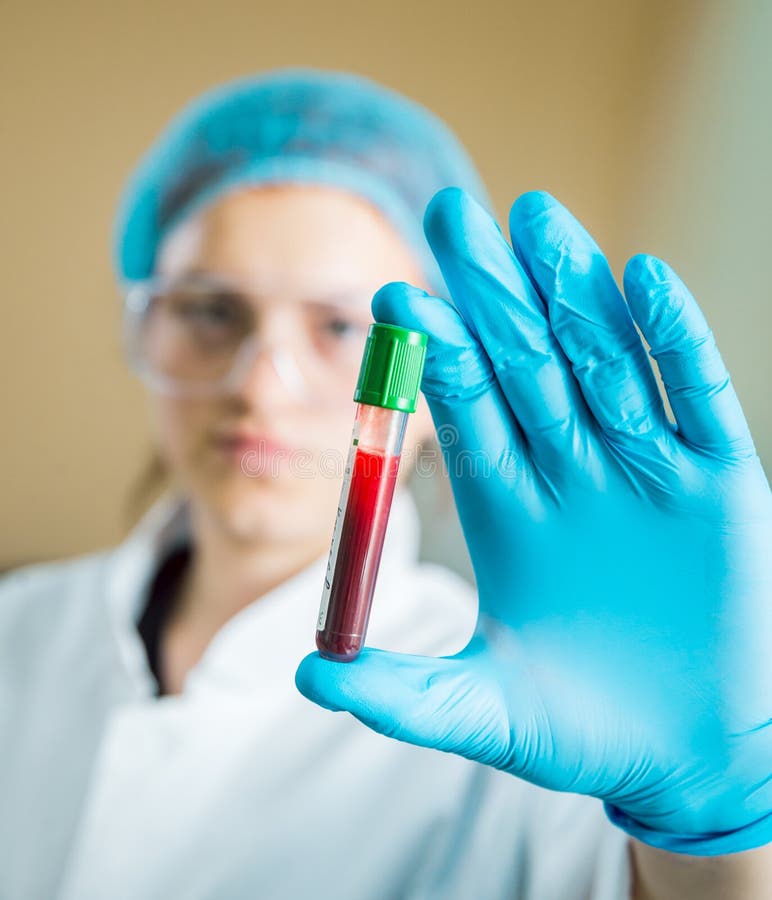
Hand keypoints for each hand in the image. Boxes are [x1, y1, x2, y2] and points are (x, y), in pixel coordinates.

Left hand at [296, 189, 771, 854]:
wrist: (685, 752)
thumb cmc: (581, 732)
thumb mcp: (483, 712)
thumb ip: (399, 692)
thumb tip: (307, 675)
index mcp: (507, 508)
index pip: (465, 409)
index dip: (435, 353)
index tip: (396, 296)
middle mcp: (571, 472)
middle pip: (525, 363)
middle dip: (491, 292)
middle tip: (453, 213)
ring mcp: (646, 468)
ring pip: (604, 359)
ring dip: (573, 289)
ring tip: (537, 217)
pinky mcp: (719, 483)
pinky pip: (697, 395)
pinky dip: (673, 339)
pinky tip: (645, 277)